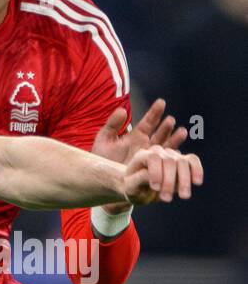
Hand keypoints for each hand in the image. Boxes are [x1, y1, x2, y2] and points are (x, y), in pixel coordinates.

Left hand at [92, 99, 187, 213]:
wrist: (102, 181)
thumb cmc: (102, 160)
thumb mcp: (104, 141)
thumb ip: (112, 125)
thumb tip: (122, 110)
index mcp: (137, 135)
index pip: (148, 122)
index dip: (155, 112)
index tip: (161, 102)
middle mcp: (147, 144)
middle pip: (160, 133)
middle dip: (166, 127)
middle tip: (170, 120)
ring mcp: (151, 156)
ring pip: (166, 146)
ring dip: (174, 139)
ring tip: (181, 132)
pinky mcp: (154, 168)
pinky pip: (166, 162)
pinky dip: (173, 157)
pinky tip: (178, 153)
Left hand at [120, 144, 202, 205]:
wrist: (140, 189)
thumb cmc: (133, 188)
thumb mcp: (130, 187)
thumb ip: (138, 179)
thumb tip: (151, 174)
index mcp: (142, 156)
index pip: (154, 157)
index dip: (156, 172)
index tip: (155, 188)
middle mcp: (158, 152)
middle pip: (169, 161)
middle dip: (169, 181)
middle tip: (166, 199)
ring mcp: (171, 155)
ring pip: (183, 162)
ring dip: (184, 180)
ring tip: (183, 196)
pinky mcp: (182, 161)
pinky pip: (193, 161)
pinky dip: (197, 170)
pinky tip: (197, 182)